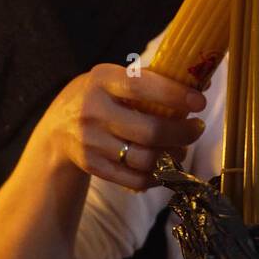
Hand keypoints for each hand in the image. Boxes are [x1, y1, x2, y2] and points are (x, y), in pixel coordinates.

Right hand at [36, 63, 206, 190]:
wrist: (57, 129)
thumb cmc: (99, 97)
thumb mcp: (114, 79)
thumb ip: (152, 80)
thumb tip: (201, 83)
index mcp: (102, 80)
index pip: (141, 86)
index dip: (174, 94)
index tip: (200, 102)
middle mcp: (93, 111)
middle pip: (150, 131)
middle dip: (183, 133)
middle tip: (197, 129)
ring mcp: (91, 142)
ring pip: (146, 159)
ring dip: (174, 157)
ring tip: (182, 149)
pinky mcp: (92, 166)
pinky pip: (135, 179)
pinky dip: (158, 176)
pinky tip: (166, 166)